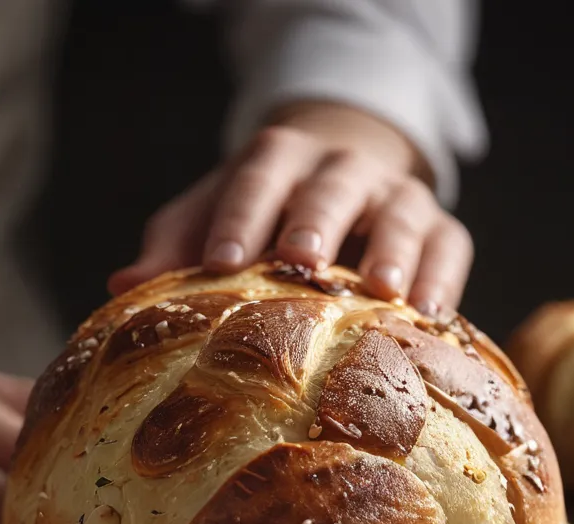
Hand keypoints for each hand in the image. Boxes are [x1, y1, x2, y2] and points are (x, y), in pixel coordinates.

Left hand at [108, 102, 472, 314]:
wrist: (345, 185)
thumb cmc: (267, 215)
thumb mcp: (217, 218)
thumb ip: (176, 248)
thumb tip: (123, 287)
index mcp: (282, 160)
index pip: (259, 176)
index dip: (239, 216)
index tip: (219, 264)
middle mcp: (343, 169)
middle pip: (333, 186)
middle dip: (317, 221)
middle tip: (302, 261)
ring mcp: (397, 197)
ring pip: (401, 212)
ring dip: (394, 249)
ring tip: (384, 290)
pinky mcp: (440, 228)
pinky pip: (450, 245)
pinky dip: (444, 276)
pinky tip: (432, 313)